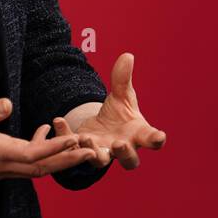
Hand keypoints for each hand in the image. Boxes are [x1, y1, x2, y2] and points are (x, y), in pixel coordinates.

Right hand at [0, 97, 98, 180]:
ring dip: (59, 160)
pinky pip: (26, 166)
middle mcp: (2, 165)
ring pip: (37, 170)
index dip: (56, 148)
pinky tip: (42, 133)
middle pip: (43, 167)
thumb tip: (7, 103)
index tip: (75, 140)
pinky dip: (42, 156)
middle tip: (92, 151)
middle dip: (68, 159)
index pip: (33, 153)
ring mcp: (1, 171)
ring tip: (78, 147)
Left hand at [51, 52, 166, 170]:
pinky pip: (73, 149)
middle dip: (125, 153)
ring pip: (100, 161)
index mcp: (139, 134)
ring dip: (93, 151)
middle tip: (119, 144)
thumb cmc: (120, 114)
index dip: (156, 139)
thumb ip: (123, 79)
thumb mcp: (121, 96)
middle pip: (130, 160)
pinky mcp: (83, 151)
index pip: (152, 140)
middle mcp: (124, 148)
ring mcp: (103, 152)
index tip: (159, 137)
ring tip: (86, 137)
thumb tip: (127, 56)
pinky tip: (59, 121)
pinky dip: (65, 136)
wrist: (101, 127)